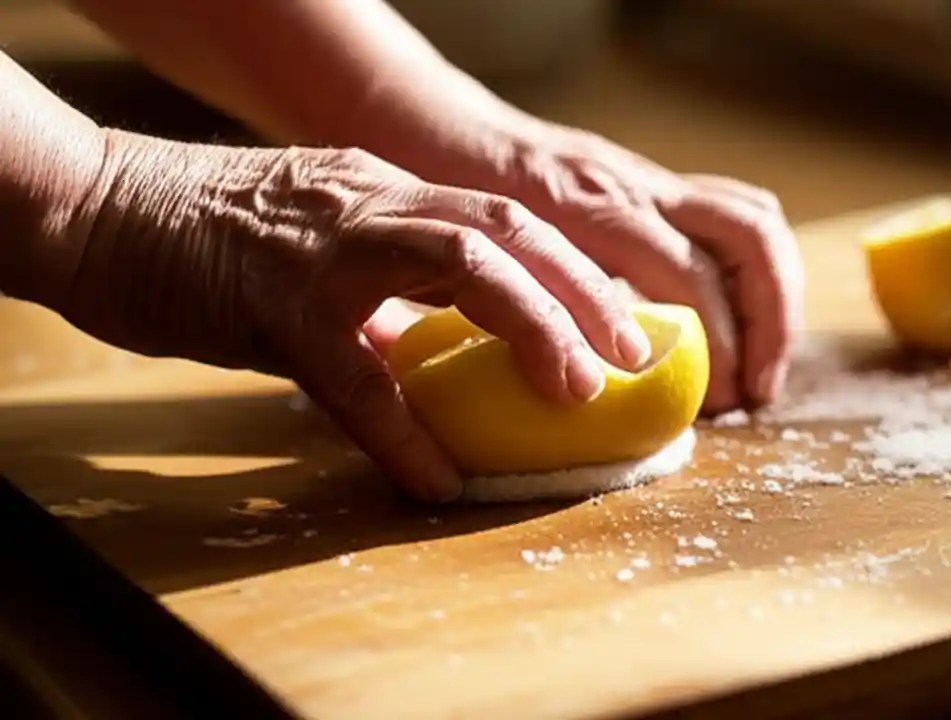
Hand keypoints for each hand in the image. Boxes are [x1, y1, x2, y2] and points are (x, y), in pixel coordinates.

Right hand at [58, 130, 650, 500]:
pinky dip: (403, 430)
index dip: (574, 272)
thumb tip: (433, 357)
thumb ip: (380, 296)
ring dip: (532, 325)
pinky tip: (435, 479)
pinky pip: (353, 375)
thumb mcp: (315, 250)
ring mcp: (325, 248)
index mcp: (386, 193)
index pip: (505, 220)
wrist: (93, 208)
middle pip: (508, 228)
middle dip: (582, 291)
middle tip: (632, 357)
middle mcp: (372, 205)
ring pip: (459, 263)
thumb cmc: (202, 237)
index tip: (622, 326)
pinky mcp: (271, 304)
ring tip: (576, 391)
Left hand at [404, 119, 805, 413]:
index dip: (717, 346)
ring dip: (778, 295)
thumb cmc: (446, 206)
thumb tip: (587, 390)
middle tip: (755, 391)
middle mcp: (633, 186)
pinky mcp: (654, 183)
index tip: (715, 401)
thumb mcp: (481, 263)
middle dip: (770, 321)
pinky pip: (733, 214)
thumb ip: (538, 312)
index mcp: (588, 208)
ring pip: (754, 220)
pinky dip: (753, 271)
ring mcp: (650, 179)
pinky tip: (736, 321)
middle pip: (748, 239)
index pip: (688, 276)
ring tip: (761, 366)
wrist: (437, 134)